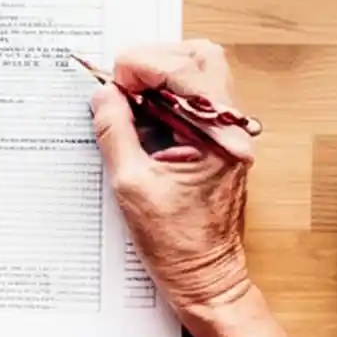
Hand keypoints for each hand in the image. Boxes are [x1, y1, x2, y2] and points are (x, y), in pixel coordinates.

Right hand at [90, 40, 253, 317]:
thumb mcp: (131, 185)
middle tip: (122, 81)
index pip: (183, 70)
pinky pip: (198, 99)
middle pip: (200, 57)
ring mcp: (230, 133)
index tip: (113, 77)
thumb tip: (103, 96)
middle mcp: (233, 128)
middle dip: (156, 59)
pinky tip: (143, 114)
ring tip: (130, 96)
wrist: (207, 278)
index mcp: (218, 135)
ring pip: (201, 73)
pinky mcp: (221, 141)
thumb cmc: (175, 243)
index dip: (142, 64)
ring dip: (163, 74)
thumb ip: (115, 132)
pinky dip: (169, 95)